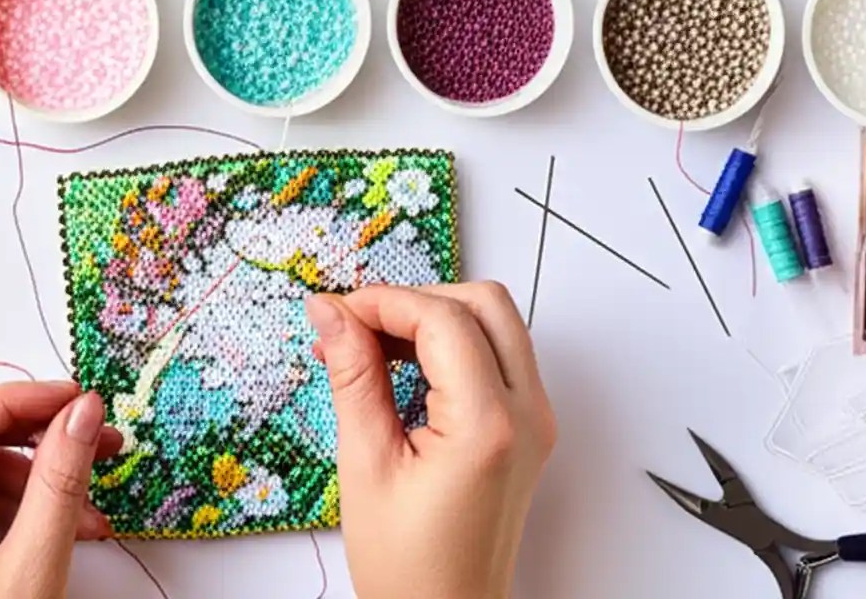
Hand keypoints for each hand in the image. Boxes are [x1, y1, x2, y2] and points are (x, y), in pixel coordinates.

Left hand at [0, 382, 122, 598]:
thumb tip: (82, 412)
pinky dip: (25, 506)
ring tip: (95, 508)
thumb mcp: (31, 573)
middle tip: (99, 437)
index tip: (79, 399)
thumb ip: (59, 484)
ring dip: (40, 479)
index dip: (21, 402)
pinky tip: (71, 524)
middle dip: (38, 440)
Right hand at [305, 283, 555, 598]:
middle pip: (483, 304)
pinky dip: (449, 345)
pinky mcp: (527, 428)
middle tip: (355, 324)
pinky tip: (399, 366)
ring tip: (369, 347)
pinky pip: (496, 357)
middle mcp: (527, 415)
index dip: (382, 302)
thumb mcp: (365, 463)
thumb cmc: (409, 565)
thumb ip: (353, 376)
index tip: (335, 312)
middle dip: (414, 300)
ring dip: (432, 318)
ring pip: (494, 323)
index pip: (442, 320)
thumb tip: (330, 312)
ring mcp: (535, 420)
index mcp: (488, 425)